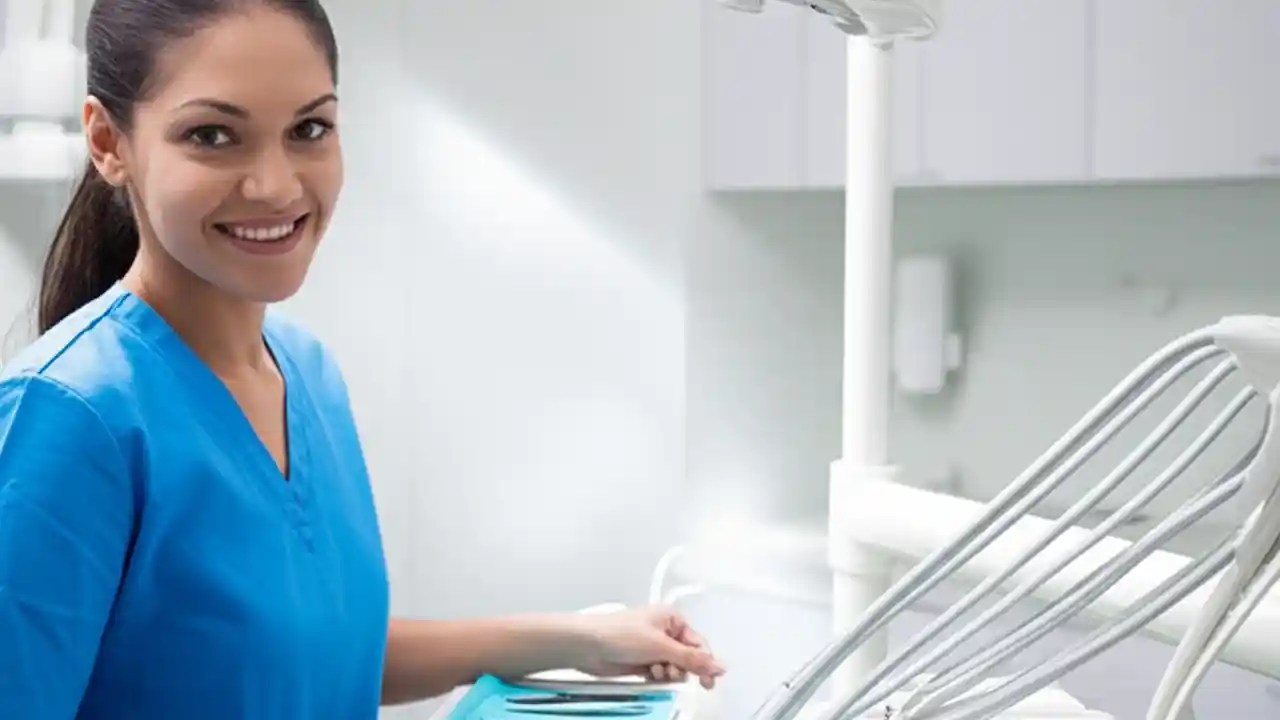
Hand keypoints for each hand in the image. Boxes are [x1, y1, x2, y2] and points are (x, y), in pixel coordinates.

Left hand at [573, 606, 725, 689]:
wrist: (588, 645)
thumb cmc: (621, 635)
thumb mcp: (661, 646)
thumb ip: (692, 659)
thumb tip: (720, 666)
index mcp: (672, 619)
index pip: (698, 643)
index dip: (705, 661)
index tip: (708, 681)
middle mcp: (665, 632)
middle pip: (688, 656)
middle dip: (685, 668)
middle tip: (684, 679)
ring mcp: (653, 648)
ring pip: (675, 667)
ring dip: (670, 673)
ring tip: (657, 671)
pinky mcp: (643, 662)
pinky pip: (661, 674)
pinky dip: (659, 677)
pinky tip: (650, 675)